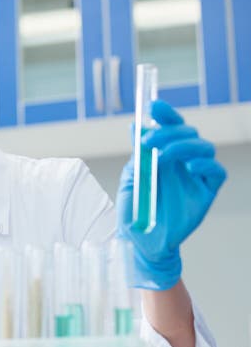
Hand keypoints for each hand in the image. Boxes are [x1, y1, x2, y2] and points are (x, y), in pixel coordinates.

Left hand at [116, 100, 226, 289]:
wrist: (141, 241)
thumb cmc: (135, 210)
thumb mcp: (131, 179)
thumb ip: (137, 155)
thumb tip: (135, 127)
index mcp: (163, 155)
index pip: (170, 128)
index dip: (166, 115)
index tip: (154, 106)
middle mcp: (182, 161)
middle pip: (188, 133)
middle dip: (168, 132)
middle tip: (148, 143)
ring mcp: (195, 176)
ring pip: (204, 148)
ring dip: (183, 146)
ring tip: (163, 157)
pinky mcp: (206, 192)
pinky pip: (216, 172)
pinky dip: (205, 164)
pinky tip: (189, 167)